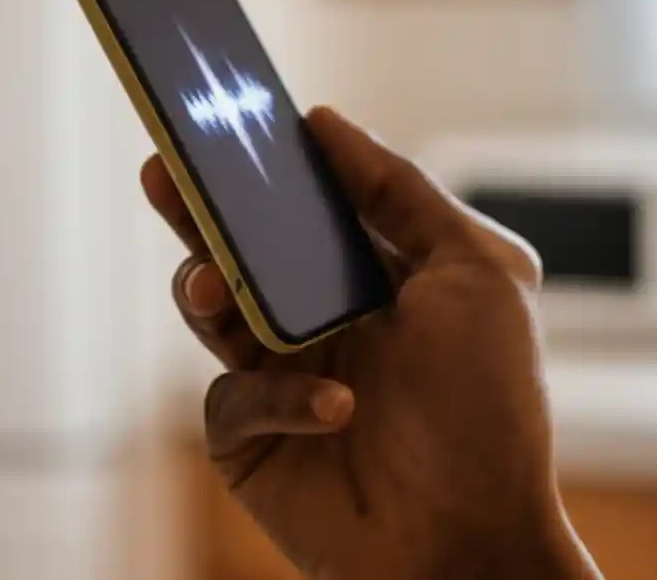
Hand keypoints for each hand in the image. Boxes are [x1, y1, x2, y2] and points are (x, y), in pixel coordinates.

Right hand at [141, 107, 599, 578]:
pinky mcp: (254, 442)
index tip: (230, 118)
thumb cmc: (489, 405)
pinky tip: (334, 408)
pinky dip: (278, 397)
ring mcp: (287, 378)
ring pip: (213, 312)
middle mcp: (329, 321)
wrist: (471, 537)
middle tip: (167, 170)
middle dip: (203, 210)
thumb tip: (327, 123)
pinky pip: (232, 399)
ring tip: (212, 283)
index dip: (272, 164)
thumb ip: (404, 192)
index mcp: (381, 276)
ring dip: (208, 290)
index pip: (312, 205)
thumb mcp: (476, 272)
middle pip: (246, 249)